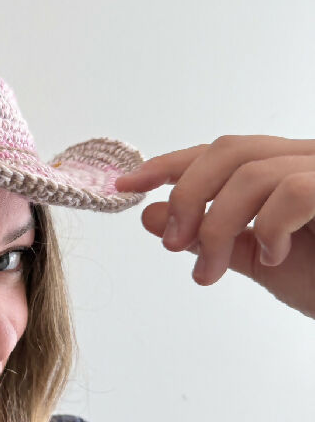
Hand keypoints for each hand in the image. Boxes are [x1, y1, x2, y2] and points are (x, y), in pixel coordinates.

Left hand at [113, 135, 314, 319]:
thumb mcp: (262, 261)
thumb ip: (211, 236)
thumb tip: (153, 215)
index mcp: (288, 168)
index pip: (220, 151)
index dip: (171, 163)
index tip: (126, 186)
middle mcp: (310, 157)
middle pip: (229, 150)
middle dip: (188, 196)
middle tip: (171, 244)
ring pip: (254, 171)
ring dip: (217, 226)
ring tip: (210, 271)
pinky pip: (294, 191)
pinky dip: (269, 227)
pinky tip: (272, 258)